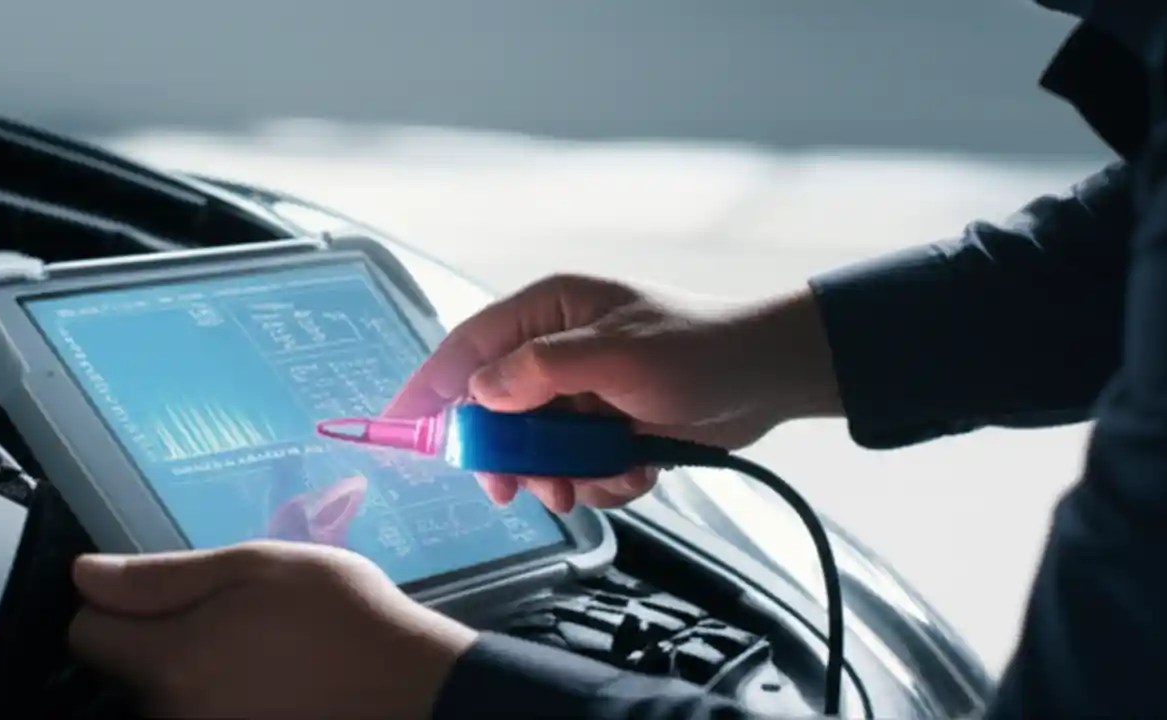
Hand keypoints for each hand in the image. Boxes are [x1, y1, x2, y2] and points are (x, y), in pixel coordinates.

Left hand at [67, 541, 477, 718]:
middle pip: (127, 671)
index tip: (167, 593)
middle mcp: (171, 716)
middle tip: (235, 618)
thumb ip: (164, 576)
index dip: (118, 603)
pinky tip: (272, 688)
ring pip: (168, 698)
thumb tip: (85, 575)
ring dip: (195, 674)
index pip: (86, 632)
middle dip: (163, 641)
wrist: (412, 688)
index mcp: (170, 661)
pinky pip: (204, 714)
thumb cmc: (342, 615)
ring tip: (262, 655)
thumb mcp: (260, 568)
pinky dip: (224, 700)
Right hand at [385, 274, 839, 512]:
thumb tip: (479, 391)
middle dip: (508, 455)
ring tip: (591, 482)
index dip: (428, 388)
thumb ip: (543, 370)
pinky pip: (576, 466)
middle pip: (495, 411)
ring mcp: (580, 393)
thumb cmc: (701, 348)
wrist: (769, 378)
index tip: (396, 428)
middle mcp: (556, 352)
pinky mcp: (605, 429)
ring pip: (535, 448)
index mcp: (548, 313)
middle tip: (514, 487)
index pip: (468, 348)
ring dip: (559, 474)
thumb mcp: (618, 354)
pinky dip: (600, 479)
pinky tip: (634, 471)